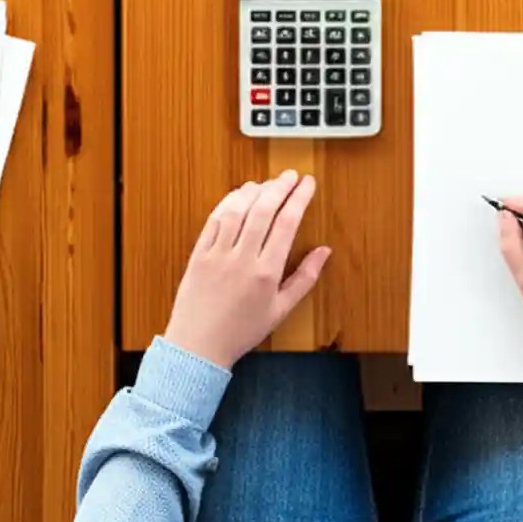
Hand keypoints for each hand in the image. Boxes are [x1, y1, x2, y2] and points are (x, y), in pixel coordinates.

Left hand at [164, 171, 331, 368]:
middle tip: (290, 175)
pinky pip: (214, 220)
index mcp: (266, 273)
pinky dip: (227, 203)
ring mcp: (217, 255)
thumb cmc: (241, 331)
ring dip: (253, 191)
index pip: (287, 223)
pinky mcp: (198, 254)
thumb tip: (324, 252)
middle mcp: (242, 259)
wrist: (199, 346)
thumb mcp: (281, 309)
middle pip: (263, 210)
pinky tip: (238, 196)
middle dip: (280, 187)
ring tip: (266, 184)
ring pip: (237, 210)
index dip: (299, 198)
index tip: (307, 184)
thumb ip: (305, 278)